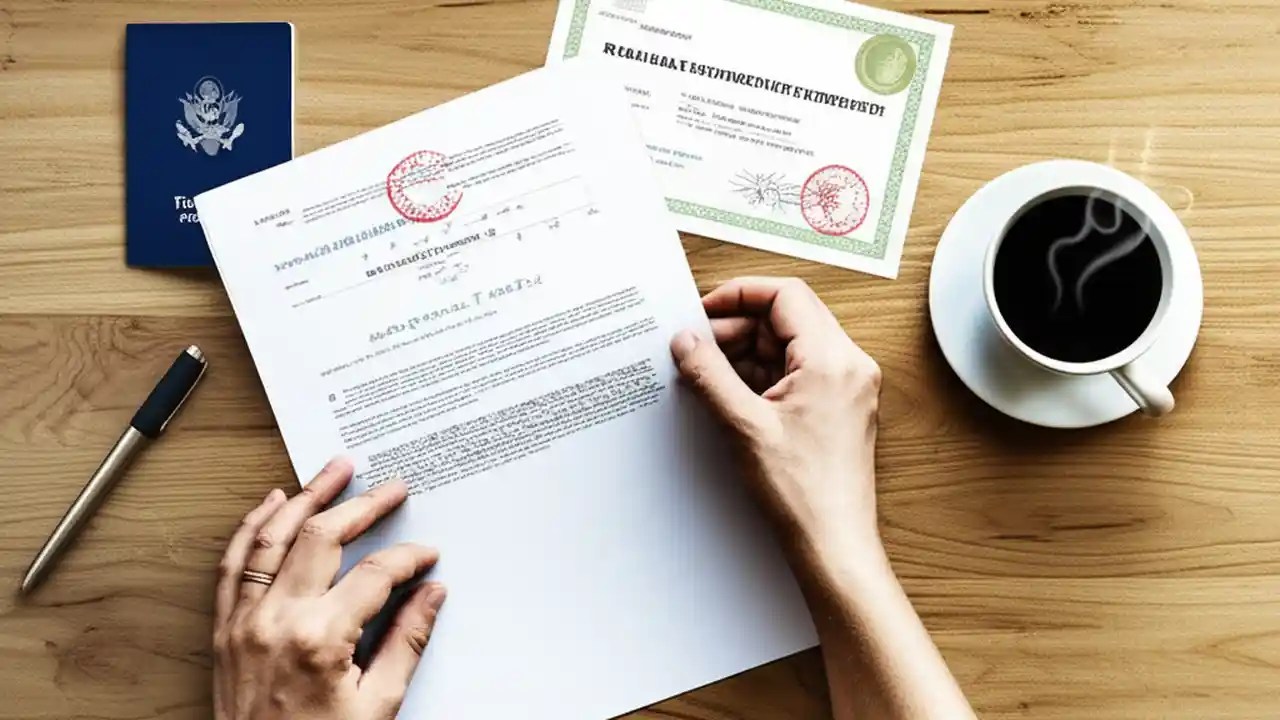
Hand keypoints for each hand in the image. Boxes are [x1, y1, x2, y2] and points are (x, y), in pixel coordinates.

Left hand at [213, 458, 445, 719]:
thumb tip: (432, 595)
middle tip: (390, 487)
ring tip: (333, 472)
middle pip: (324, 537)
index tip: (425, 555)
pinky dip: (252, 526)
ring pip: (273, 536)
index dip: (408, 557)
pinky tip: (271, 504)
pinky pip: (233, 563)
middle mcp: (277, 619)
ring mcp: (245, 620)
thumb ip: (406, 642)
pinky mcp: (225, 628)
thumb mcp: (377, 705)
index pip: (376, 573)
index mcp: (321, 638)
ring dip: (306, 497)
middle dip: (362, 505)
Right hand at [670, 277, 883, 575]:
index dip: (739, 295)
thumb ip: (710, 375)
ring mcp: (846, 387)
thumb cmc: (803, 493)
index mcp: (833, 359)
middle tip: (695, 348)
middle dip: (737, 328)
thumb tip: (686, 341)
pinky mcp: (837, 408)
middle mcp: (848, 365)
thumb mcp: (744, 425)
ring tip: (705, 375)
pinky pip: (796, 372)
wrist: (833, 544)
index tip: (703, 313)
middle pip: (787, 317)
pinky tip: (728, 394)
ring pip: (789, 345)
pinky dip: (761, 375)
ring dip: (746, 353)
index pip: (785, 295)